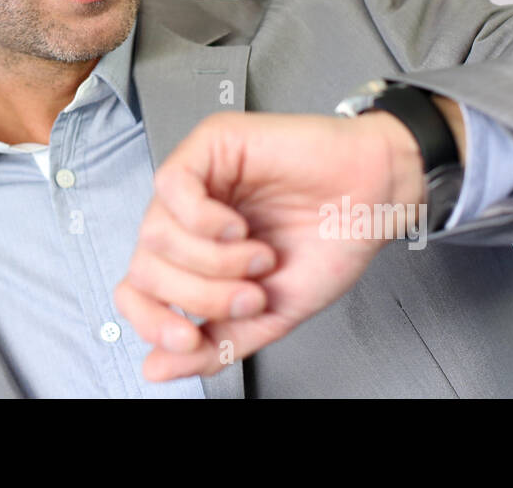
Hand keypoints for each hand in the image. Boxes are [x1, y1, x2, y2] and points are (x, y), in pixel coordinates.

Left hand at [113, 108, 427, 382]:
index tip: (190, 337)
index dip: (153, 322)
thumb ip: (215, 343)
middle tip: (251, 293)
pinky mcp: (209, 144)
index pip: (136, 292)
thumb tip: (158, 368)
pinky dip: (205, 220)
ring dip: (213, 261)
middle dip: (200, 296)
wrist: (375, 200)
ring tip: (259, 257)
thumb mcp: (268, 312)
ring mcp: (196, 180)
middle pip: (145, 267)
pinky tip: (239, 227)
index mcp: (193, 255)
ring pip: (155, 233)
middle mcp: (186, 218)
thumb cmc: (329, 241)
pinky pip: (172, 186)